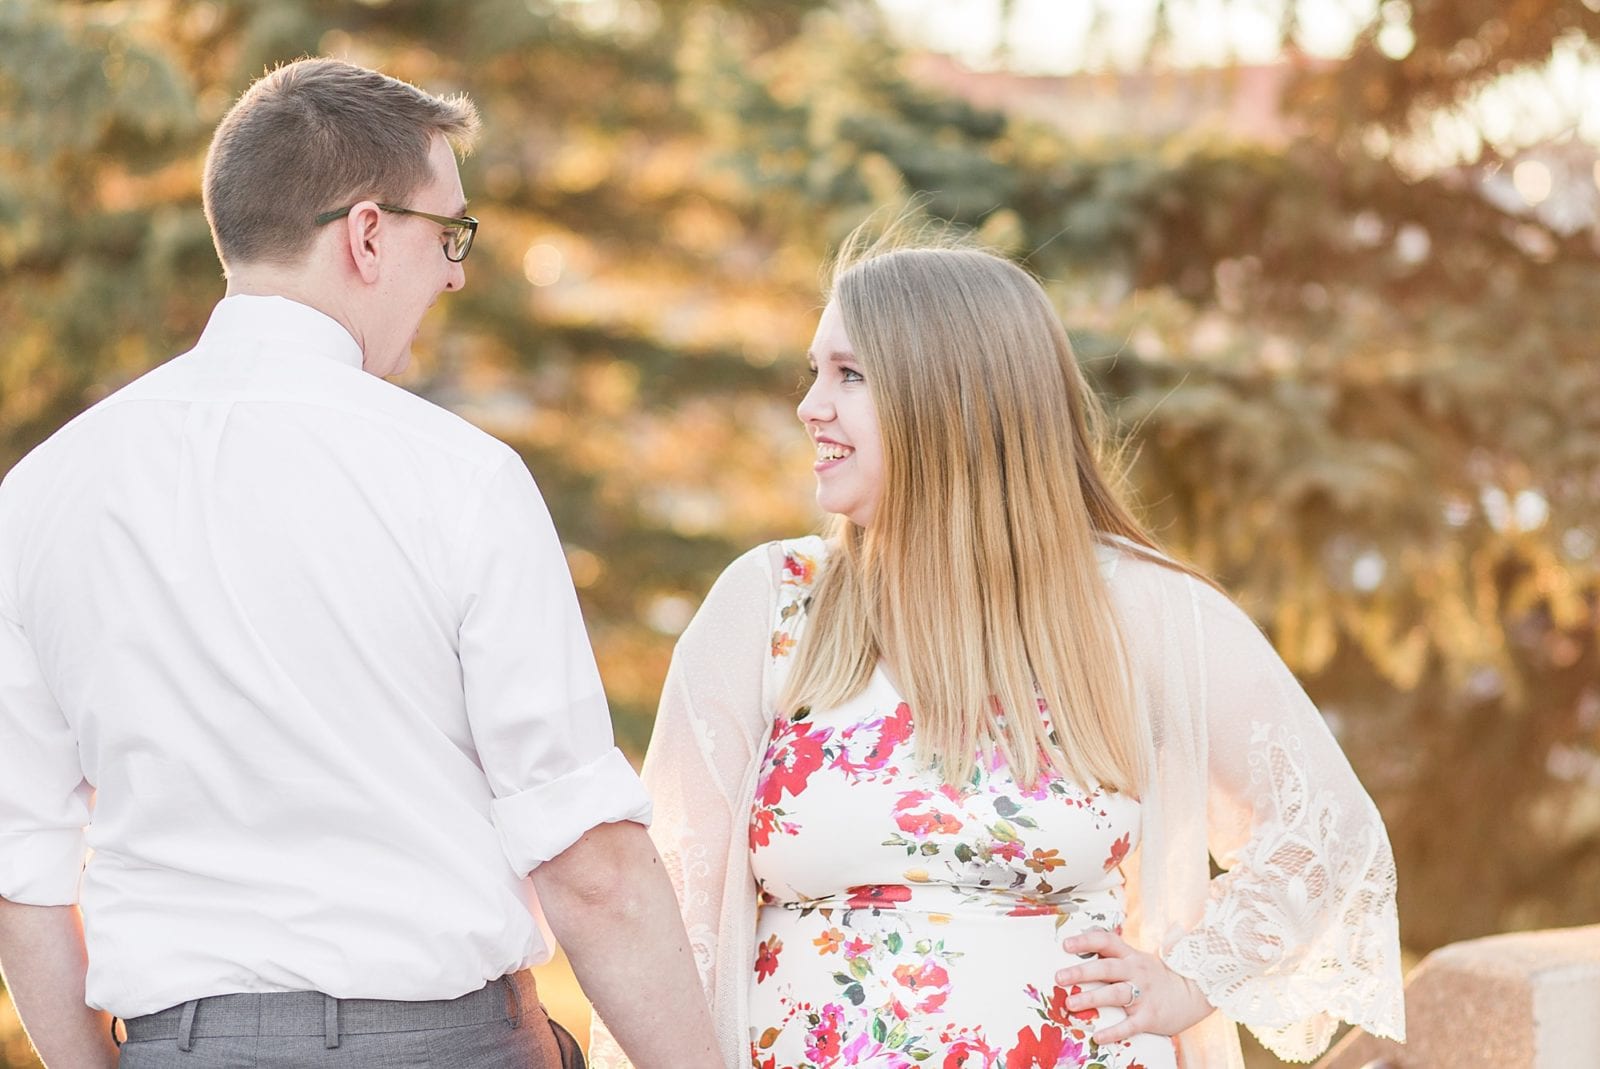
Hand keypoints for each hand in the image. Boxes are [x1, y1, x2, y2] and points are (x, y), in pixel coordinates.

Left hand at [1054, 929, 1213, 1044]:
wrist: (1195, 992)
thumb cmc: (1158, 976)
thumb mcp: (1138, 959)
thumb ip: (1114, 954)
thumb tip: (1084, 944)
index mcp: (1131, 957)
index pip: (1106, 942)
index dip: (1085, 941)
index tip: (1066, 945)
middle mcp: (1136, 973)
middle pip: (1106, 969)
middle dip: (1081, 973)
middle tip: (1059, 977)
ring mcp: (1144, 995)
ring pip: (1115, 994)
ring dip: (1092, 999)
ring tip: (1071, 1004)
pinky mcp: (1150, 1017)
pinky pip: (1130, 1025)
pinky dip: (1114, 1032)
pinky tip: (1098, 1037)